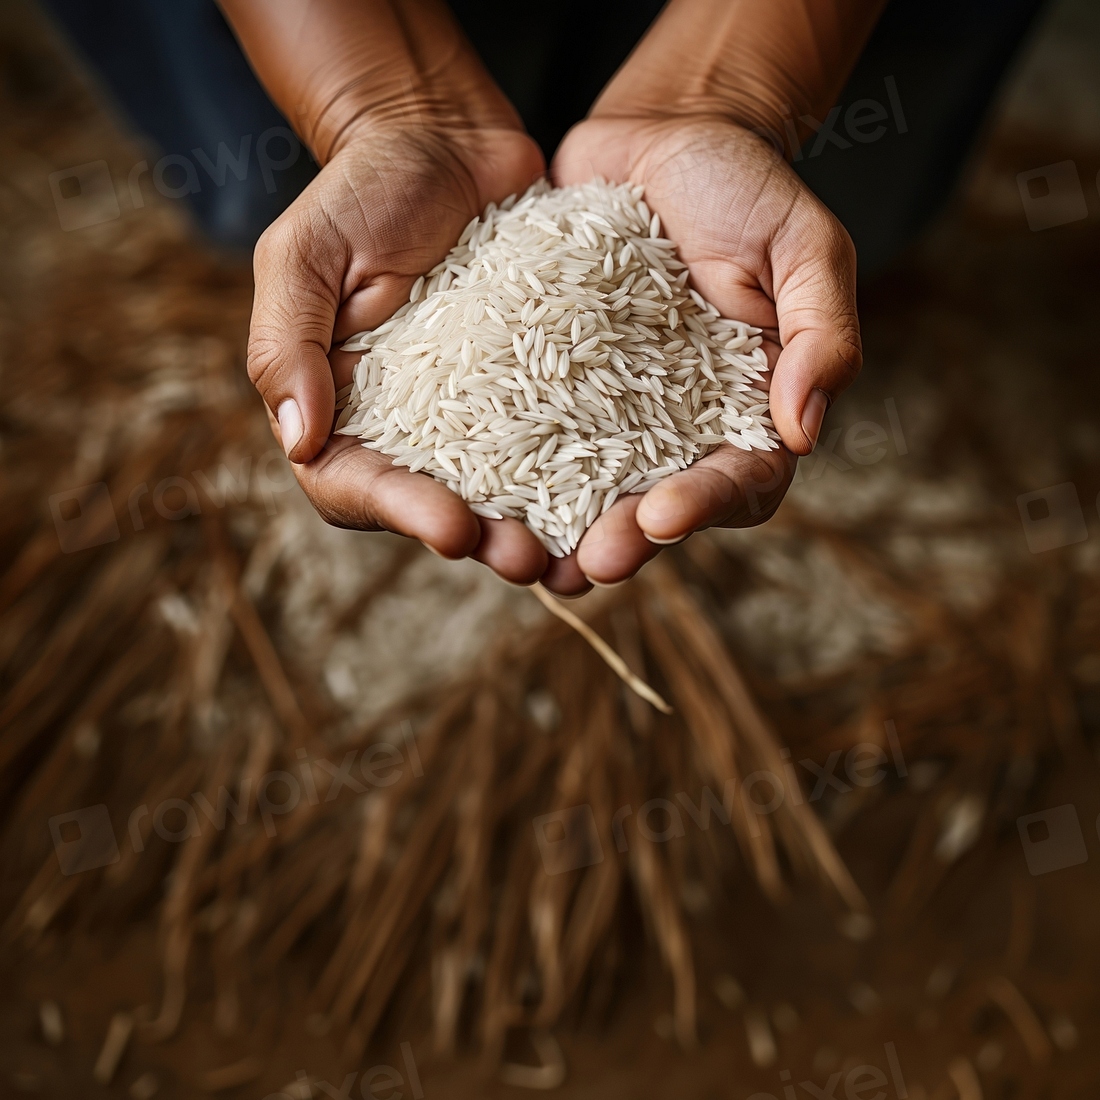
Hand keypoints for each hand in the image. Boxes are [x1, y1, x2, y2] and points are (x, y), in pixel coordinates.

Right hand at [248, 122, 551, 584]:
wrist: (444, 140)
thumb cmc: (359, 190)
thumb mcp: (302, 254)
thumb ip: (287, 344)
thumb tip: (298, 443)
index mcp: (342, 408)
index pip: (355, 483)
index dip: (399, 513)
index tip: (452, 527)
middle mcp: (409, 425)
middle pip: (434, 503)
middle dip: (479, 537)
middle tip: (525, 557)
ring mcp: (475, 412)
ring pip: (500, 487)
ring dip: (535, 522)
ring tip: (576, 547)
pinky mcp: (534, 385)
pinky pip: (556, 434)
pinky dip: (582, 468)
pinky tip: (620, 488)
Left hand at [547, 115, 860, 592]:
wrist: (664, 140)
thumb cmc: (748, 189)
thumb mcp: (806, 248)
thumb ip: (822, 334)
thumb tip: (804, 432)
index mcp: (748, 414)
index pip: (740, 482)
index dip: (704, 507)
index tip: (663, 516)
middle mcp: (677, 429)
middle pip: (656, 506)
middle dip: (623, 539)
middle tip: (587, 563)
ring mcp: (610, 412)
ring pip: (586, 487)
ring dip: (556, 528)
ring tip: (521, 554)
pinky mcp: (550, 382)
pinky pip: (526, 428)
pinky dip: (502, 461)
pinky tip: (469, 485)